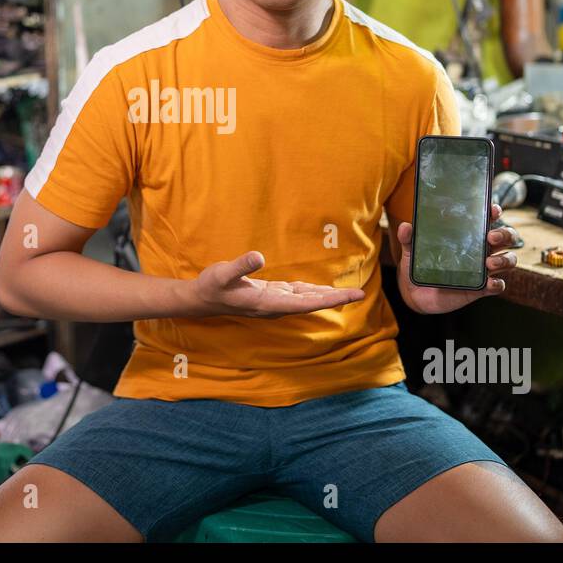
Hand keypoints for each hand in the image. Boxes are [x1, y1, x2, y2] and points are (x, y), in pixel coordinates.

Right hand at [189, 251, 365, 318]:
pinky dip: (312, 291)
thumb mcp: (222, 273)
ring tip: (348, 293)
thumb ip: (241, 265)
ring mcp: (274, 301)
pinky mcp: (271, 295)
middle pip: (311, 303)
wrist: (202, 299)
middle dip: (335, 299)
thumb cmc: (212, 286)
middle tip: (360, 294)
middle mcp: (275, 305)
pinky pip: (297, 294)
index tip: (349, 297)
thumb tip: (259, 256)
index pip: (305, 303)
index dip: (329, 300)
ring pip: (306, 299)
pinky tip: (321, 289)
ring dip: (326, 296)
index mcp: (268, 303)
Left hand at [395, 203, 517, 314]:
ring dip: (505, 259)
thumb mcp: (411, 250)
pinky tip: (489, 282)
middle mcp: (481, 249)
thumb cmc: (418, 266)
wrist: (415, 294)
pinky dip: (497, 283)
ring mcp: (483, 269)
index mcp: (468, 235)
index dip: (494, 211)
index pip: (488, 218)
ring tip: (490, 262)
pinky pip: (498, 285)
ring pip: (508, 260)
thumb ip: (408, 239)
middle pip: (507, 237)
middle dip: (505, 234)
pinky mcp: (481, 288)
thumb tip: (406, 227)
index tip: (492, 209)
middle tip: (491, 237)